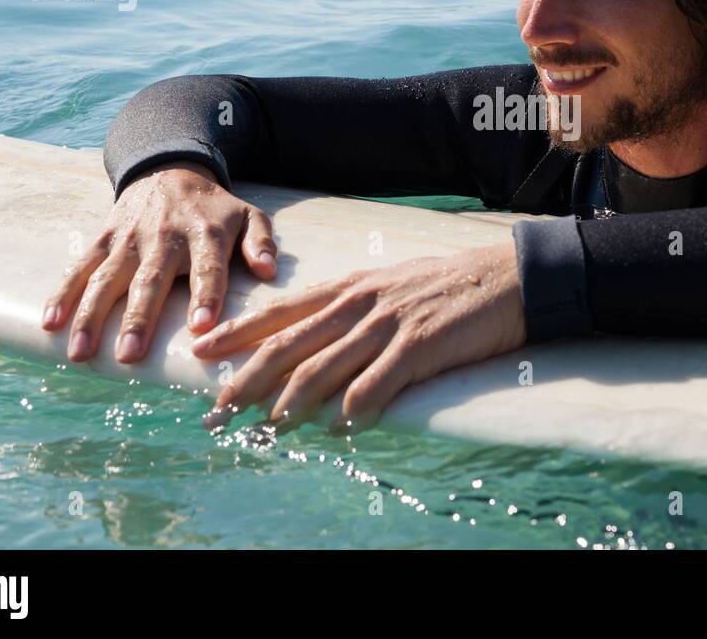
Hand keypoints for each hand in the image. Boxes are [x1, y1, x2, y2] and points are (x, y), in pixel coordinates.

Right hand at [42, 162, 277, 362]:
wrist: (169, 170)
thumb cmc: (214, 209)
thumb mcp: (249, 215)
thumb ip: (261, 242)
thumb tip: (270, 270)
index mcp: (206, 233)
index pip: (208, 268)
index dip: (206, 296)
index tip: (201, 328)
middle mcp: (164, 236)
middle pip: (150, 279)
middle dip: (139, 318)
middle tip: (130, 354)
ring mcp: (129, 238)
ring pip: (107, 278)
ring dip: (92, 316)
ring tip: (81, 353)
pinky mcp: (103, 239)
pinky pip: (80, 268)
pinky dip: (63, 295)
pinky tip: (50, 324)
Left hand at [194, 241, 525, 433]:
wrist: (507, 277)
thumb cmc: (449, 286)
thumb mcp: (392, 285)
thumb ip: (353, 309)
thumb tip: (318, 341)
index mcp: (351, 287)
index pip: (281, 311)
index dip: (237, 332)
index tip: (199, 350)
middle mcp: (361, 302)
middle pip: (289, 346)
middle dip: (246, 379)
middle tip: (217, 410)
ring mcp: (388, 323)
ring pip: (323, 368)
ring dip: (290, 404)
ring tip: (268, 429)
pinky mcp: (418, 345)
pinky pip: (374, 384)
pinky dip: (352, 410)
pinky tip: (340, 429)